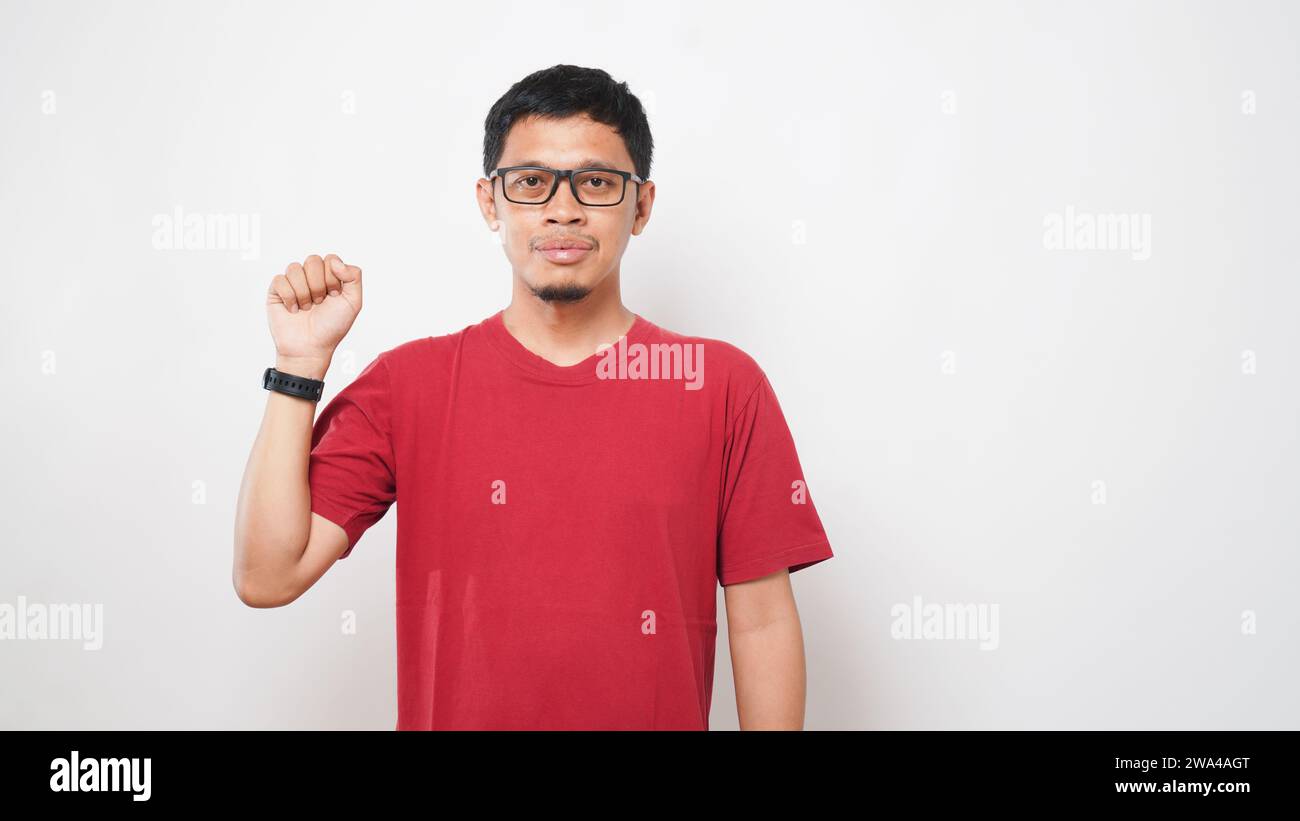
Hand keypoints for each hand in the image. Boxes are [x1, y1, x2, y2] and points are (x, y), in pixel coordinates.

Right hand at [266, 254, 362, 370]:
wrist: (311, 347)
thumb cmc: (332, 327)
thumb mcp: (353, 302)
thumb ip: (354, 276)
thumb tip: (335, 261)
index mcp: (330, 276)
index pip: (330, 259)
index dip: (333, 277)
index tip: (335, 295)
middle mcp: (311, 277)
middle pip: (312, 260)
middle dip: (319, 285)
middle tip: (320, 302)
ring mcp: (293, 283)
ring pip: (294, 268)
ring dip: (304, 292)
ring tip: (307, 308)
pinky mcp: (277, 291)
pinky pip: (280, 279)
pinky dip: (289, 297)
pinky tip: (293, 310)